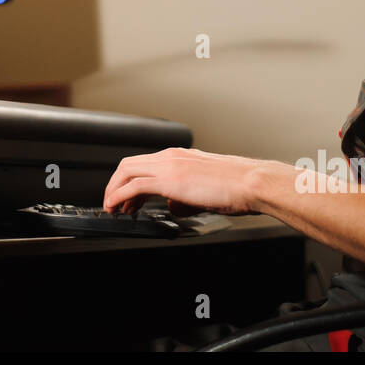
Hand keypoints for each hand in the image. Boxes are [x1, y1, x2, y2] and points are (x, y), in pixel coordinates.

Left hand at [102, 146, 267, 215]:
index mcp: (179, 156)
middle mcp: (171, 157)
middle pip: (129, 164)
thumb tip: (171, 206)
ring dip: (114, 190)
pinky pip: (134, 186)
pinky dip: (119, 196)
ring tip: (111, 207)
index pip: (144, 163)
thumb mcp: (204, 189)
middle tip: (113, 203)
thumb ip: (184, 196)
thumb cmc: (238, 186)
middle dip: (115, 184)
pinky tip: (117, 208)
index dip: (129, 180)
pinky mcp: (170, 181)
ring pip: (127, 172)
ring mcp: (169, 166)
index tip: (126, 197)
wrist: (252, 182)